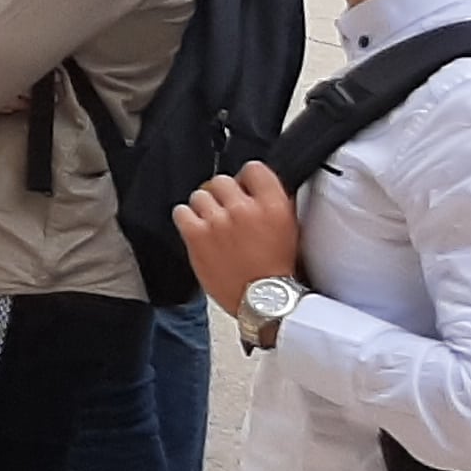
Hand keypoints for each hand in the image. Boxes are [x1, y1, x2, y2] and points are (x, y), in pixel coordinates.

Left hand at [175, 163, 303, 322]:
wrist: (265, 302)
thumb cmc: (278, 270)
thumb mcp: (290, 228)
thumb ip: (272, 202)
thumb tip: (256, 186)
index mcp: (273, 205)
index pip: (253, 168)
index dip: (246, 180)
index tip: (244, 191)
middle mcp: (245, 209)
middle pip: (221, 180)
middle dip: (223, 196)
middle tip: (227, 214)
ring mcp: (218, 221)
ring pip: (200, 195)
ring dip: (204, 209)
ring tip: (214, 227)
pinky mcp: (197, 235)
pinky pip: (181, 212)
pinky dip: (187, 219)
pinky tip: (198, 231)